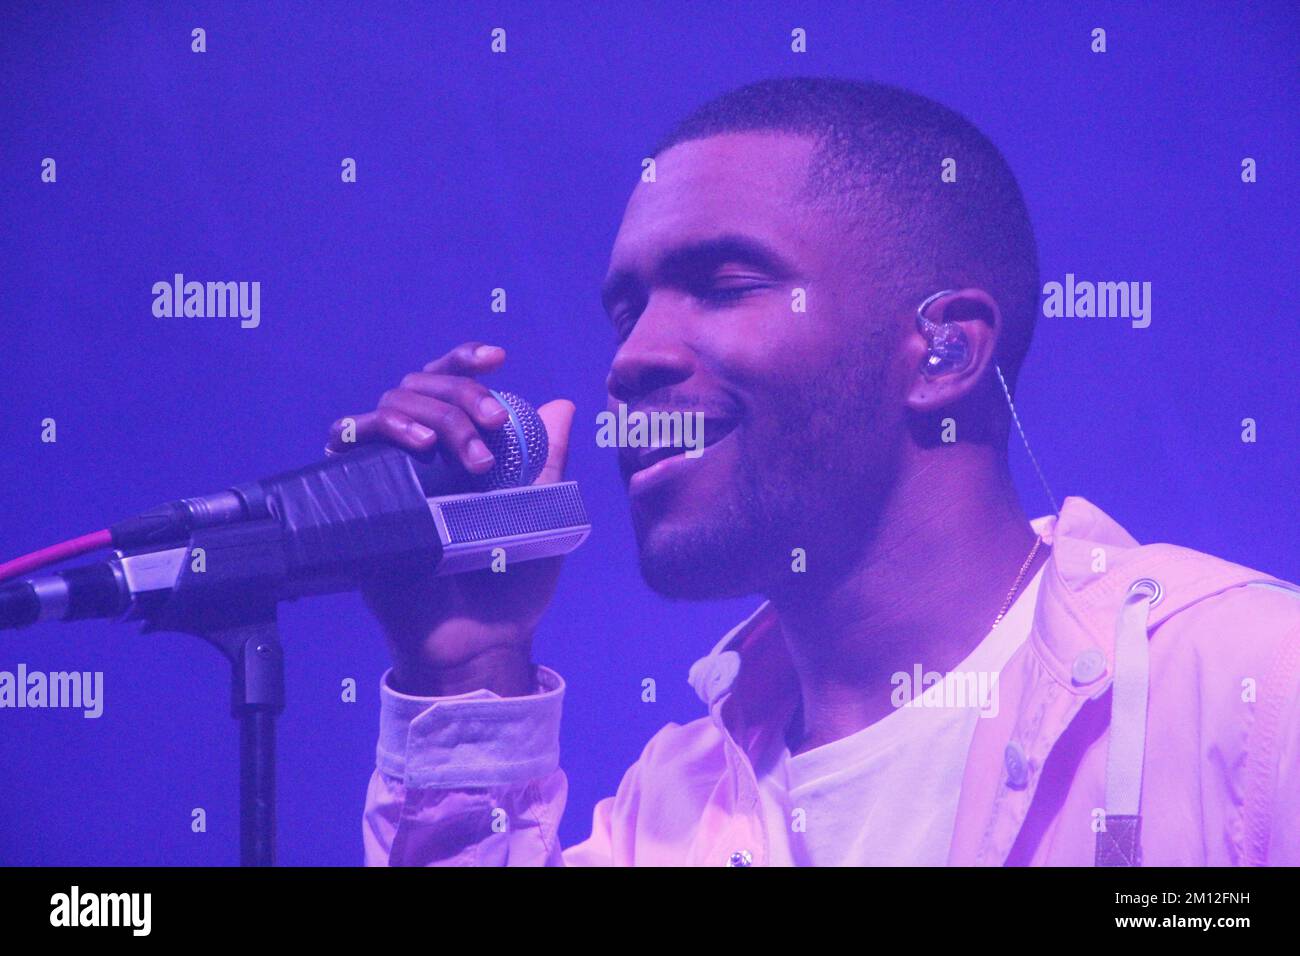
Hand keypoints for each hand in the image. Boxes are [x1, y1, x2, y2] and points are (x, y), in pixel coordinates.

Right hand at [328, 342, 575, 696]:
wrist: (481, 641)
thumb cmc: (513, 584)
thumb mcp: (543, 514)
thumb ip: (549, 462)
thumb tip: (561, 405)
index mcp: (460, 454)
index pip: (450, 388)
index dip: (466, 362)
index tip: (499, 358)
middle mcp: (420, 458)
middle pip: (420, 385)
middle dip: (461, 391)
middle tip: (494, 424)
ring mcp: (389, 474)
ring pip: (390, 403)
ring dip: (436, 413)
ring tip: (472, 456)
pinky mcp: (360, 497)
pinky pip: (348, 439)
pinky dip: (384, 428)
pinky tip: (421, 448)